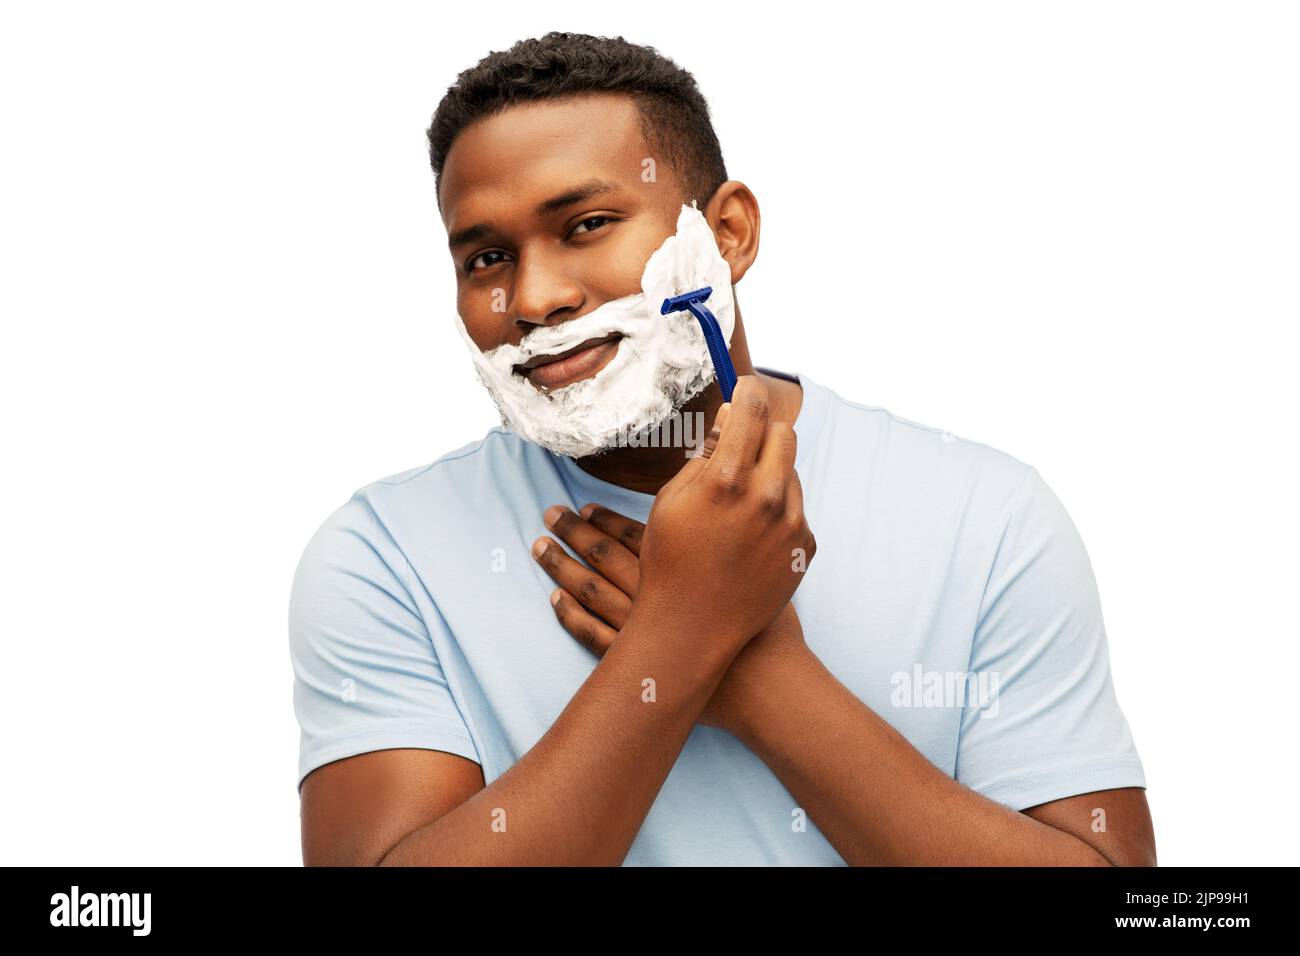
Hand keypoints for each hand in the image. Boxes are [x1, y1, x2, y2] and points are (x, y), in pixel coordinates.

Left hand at [532, 502, 811, 736]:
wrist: (767, 684)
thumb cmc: (769, 631)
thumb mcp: (764, 573)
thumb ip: (744, 541)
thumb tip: (735, 512)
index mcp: (684, 567)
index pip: (634, 533)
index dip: (606, 518)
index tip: (584, 506)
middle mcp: (655, 591)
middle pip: (604, 555)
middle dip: (574, 532)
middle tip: (549, 513)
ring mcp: (641, 628)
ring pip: (590, 590)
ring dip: (562, 567)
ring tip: (540, 547)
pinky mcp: (636, 660)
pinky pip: (591, 635)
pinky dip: (571, 616)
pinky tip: (555, 600)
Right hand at [627, 375, 816, 655]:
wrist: (693, 628)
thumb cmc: (670, 561)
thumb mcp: (671, 501)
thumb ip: (705, 456)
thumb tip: (732, 419)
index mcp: (726, 479)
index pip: (752, 409)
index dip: (749, 391)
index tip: (746, 387)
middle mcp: (765, 497)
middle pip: (784, 435)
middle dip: (764, 433)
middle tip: (743, 445)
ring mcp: (790, 524)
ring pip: (791, 474)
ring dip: (770, 476)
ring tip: (739, 507)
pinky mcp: (804, 547)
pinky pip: (796, 512)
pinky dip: (777, 514)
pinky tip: (751, 538)